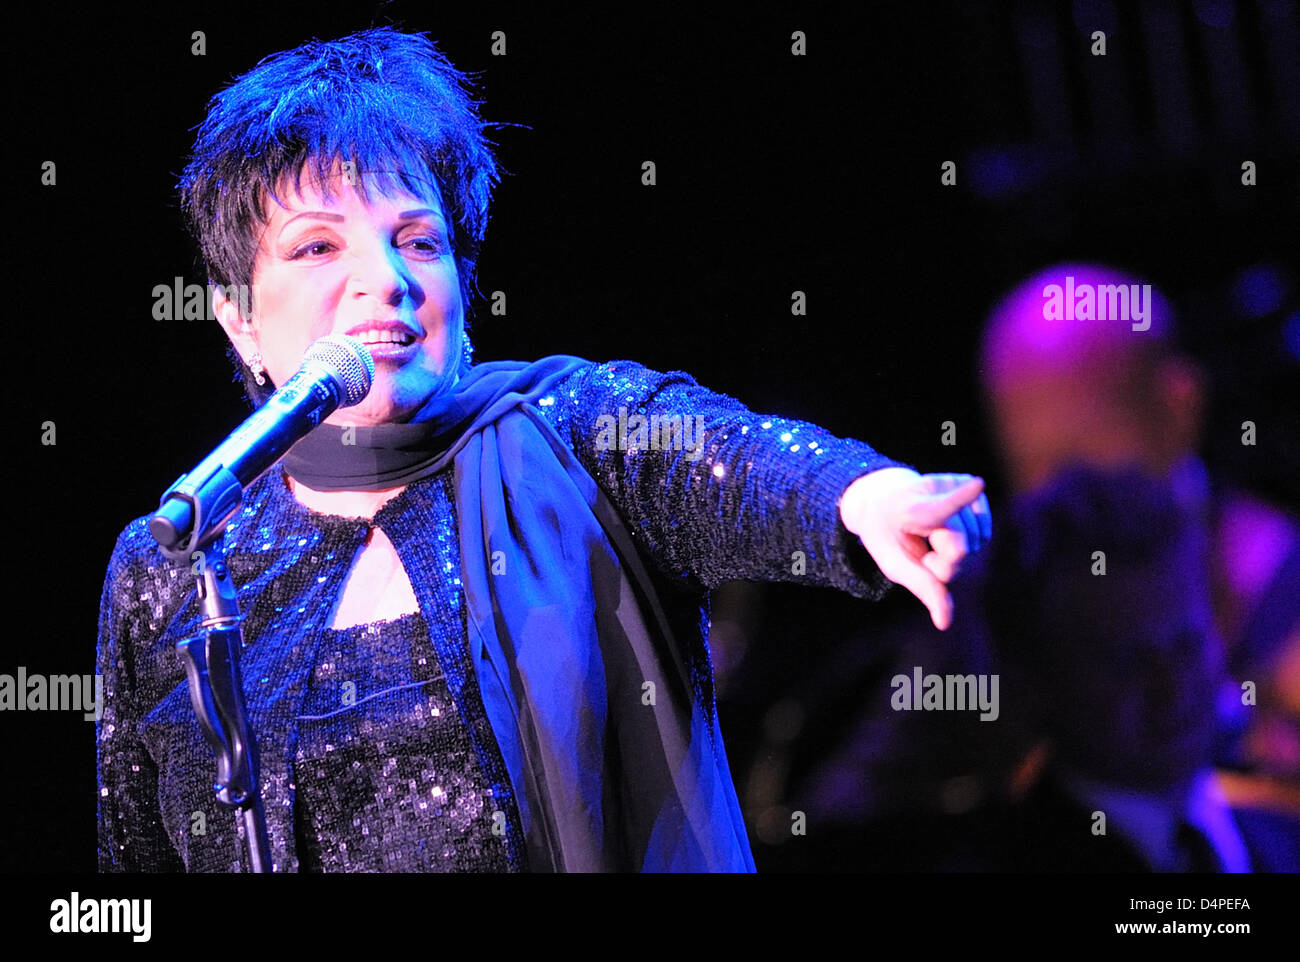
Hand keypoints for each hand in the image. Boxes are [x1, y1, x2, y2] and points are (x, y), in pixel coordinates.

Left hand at [838, 468, 991, 630]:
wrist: (883, 499)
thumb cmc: (888, 535)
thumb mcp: (894, 563)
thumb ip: (923, 587)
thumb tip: (944, 623)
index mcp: (910, 509)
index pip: (938, 509)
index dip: (960, 499)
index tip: (977, 484)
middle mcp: (935, 490)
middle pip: (960, 548)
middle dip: (945, 563)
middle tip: (924, 554)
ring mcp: (955, 482)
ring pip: (978, 541)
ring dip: (958, 552)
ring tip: (933, 537)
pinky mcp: (970, 482)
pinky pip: (985, 531)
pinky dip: (971, 539)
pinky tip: (949, 530)